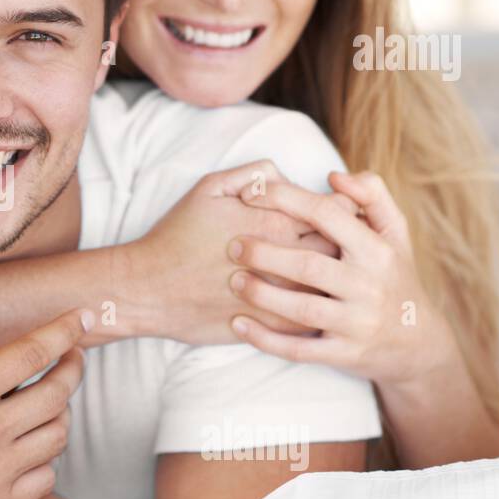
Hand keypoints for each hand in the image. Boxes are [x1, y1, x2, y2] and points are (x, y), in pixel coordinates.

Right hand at [0, 297, 91, 498]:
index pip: (34, 352)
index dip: (65, 329)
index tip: (82, 317)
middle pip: (59, 391)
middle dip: (74, 365)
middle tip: (73, 355)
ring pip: (57, 435)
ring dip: (61, 409)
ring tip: (52, 397)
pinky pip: (45, 478)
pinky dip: (47, 456)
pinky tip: (32, 444)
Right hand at [125, 160, 348, 343]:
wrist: (149, 288)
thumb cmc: (177, 235)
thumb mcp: (209, 187)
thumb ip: (254, 174)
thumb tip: (285, 176)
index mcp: (276, 223)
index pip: (335, 212)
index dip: (345, 209)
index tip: (340, 211)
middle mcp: (285, 260)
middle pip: (341, 249)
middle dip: (348, 244)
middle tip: (344, 243)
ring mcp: (280, 296)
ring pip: (330, 288)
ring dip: (337, 281)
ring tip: (334, 276)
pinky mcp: (269, 325)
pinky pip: (310, 321)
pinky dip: (318, 313)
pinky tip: (315, 306)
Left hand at [228, 170, 460, 388]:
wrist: (418, 341)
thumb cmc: (394, 274)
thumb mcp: (395, 233)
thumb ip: (372, 196)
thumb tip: (334, 175)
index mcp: (376, 249)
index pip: (327, 215)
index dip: (285, 199)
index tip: (250, 193)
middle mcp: (368, 285)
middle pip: (309, 266)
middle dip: (266, 254)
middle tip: (232, 245)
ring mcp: (357, 322)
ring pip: (303, 310)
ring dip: (263, 295)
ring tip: (233, 281)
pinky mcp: (344, 354)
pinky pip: (299, 350)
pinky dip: (267, 339)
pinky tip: (238, 325)